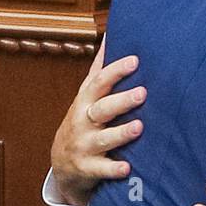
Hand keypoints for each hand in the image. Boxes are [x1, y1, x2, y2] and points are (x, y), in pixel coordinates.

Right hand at [50, 43, 145, 205]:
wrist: (62, 163)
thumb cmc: (83, 122)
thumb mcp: (86, 96)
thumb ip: (99, 69)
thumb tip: (110, 35)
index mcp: (86, 101)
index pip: (100, 82)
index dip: (116, 71)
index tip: (135, 60)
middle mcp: (83, 121)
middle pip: (102, 108)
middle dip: (122, 101)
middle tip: (143, 93)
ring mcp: (84, 146)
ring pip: (103, 139)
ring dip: (120, 133)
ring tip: (139, 127)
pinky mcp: (88, 169)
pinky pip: (101, 170)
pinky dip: (113, 169)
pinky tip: (127, 168)